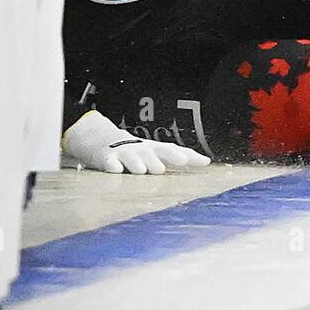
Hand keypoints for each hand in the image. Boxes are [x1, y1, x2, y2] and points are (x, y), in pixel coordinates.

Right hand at [62, 110, 211, 173]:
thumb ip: (180, 157)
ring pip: (132, 158)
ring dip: (138, 163)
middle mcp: (142, 149)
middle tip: (173, 164)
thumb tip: (207, 161)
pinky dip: (112, 165)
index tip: (202, 161)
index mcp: (155, 149)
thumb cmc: (137, 150)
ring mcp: (124, 153)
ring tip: (143, 170)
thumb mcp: (157, 152)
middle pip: (154, 153)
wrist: (103, 139)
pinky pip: (109, 161)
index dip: (186, 155)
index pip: (173, 150)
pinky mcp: (106, 158)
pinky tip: (115, 169)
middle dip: (164, 158)